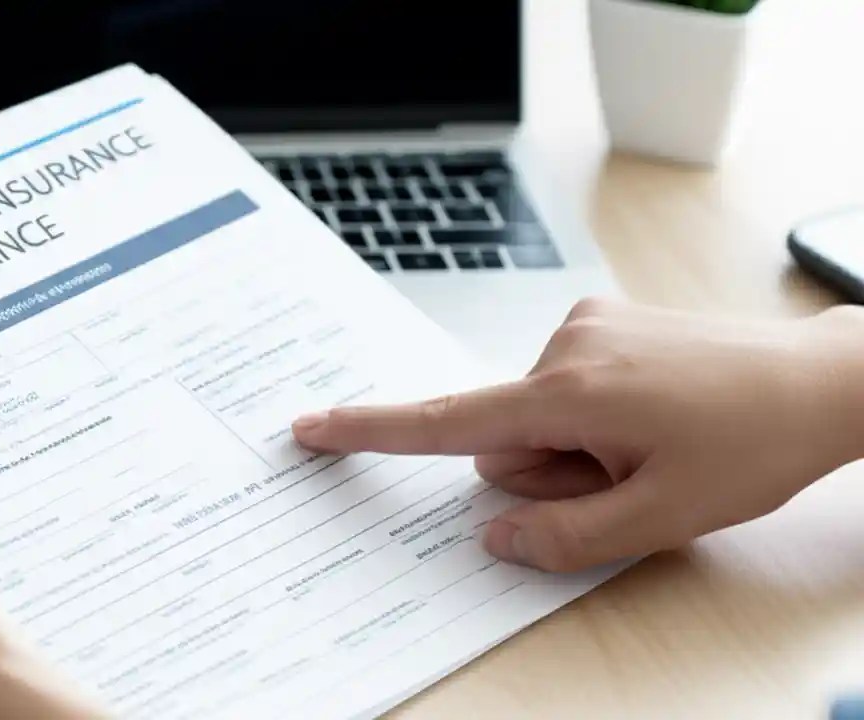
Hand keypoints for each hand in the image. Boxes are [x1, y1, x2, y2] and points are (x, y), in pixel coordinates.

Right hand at [292, 299, 863, 572]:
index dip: (371, 432)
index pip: (446, 422)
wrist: (823, 381)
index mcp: (569, 392)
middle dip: (547, 472)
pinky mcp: (602, 322)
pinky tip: (652, 416)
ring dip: (574, 446)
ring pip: (534, 416)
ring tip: (651, 444)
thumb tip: (493, 535)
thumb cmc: (752, 444)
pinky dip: (590, 416)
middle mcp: (564, 345)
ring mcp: (585, 326)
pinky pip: (562, 386)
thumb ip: (562, 537)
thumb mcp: (659, 518)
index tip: (309, 427)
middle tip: (627, 477)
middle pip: (503, 438)